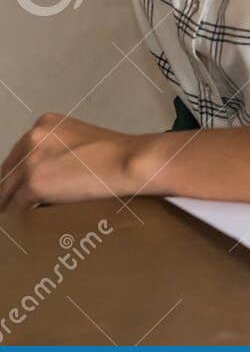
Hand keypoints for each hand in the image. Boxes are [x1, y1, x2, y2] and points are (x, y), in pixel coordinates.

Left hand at [0, 112, 156, 209]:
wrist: (134, 160)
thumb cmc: (120, 155)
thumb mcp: (82, 142)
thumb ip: (59, 152)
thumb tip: (46, 178)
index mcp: (45, 124)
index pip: (16, 157)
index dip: (16, 178)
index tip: (17, 193)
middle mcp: (33, 137)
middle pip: (7, 173)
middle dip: (9, 193)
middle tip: (14, 210)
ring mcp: (31, 160)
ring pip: (6, 191)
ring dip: (10, 207)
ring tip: (16, 222)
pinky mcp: (34, 182)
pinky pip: (16, 207)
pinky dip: (18, 218)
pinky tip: (22, 227)